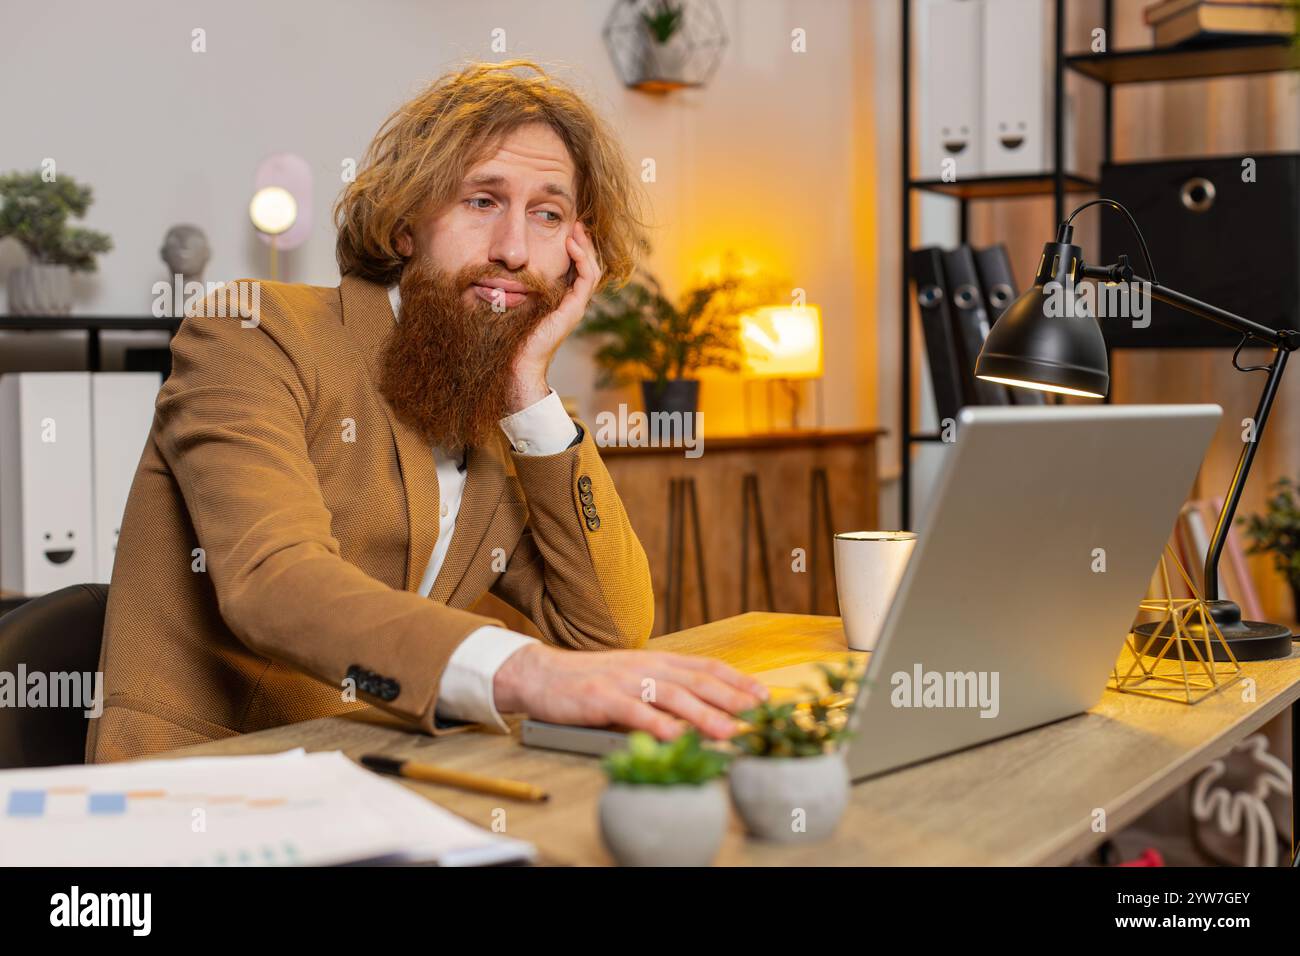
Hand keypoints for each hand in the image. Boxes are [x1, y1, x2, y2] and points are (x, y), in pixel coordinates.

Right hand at [493, 643, 768, 739]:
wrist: (543, 675)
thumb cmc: (591, 682)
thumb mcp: (633, 678)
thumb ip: (664, 689)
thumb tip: (702, 710)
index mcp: (657, 661)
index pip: (705, 667)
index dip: (736, 680)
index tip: (764, 695)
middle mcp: (646, 666)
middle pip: (696, 681)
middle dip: (731, 698)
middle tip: (758, 716)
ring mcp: (624, 681)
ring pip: (672, 697)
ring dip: (704, 715)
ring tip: (729, 731)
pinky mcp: (602, 698)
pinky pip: (635, 711)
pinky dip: (657, 724)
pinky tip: (675, 736)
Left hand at [506, 220, 602, 410]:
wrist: (518, 362)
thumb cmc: (512, 335)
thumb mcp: (515, 302)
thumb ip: (518, 286)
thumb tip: (504, 264)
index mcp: (561, 300)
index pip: (577, 269)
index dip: (575, 249)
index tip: (567, 229)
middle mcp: (572, 303)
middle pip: (588, 267)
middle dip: (584, 243)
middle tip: (577, 223)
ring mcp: (575, 306)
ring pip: (591, 270)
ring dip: (585, 247)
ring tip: (577, 229)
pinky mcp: (574, 309)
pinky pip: (585, 279)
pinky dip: (580, 259)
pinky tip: (571, 245)